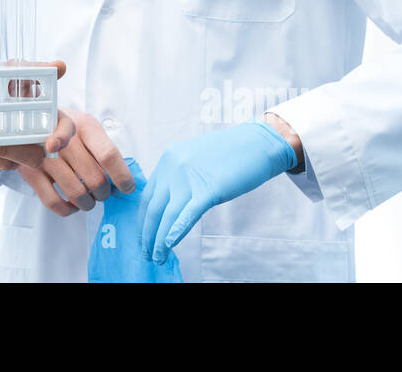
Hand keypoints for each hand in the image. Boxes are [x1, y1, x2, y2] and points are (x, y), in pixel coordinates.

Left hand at [0, 60, 71, 169]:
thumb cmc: (5, 81)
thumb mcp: (18, 71)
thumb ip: (35, 70)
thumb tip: (59, 66)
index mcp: (50, 118)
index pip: (65, 130)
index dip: (62, 138)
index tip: (52, 144)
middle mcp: (36, 141)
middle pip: (33, 157)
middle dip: (12, 150)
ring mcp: (16, 155)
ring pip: (6, 162)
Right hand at [13, 109, 134, 216]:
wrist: (29, 122)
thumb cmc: (68, 130)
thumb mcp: (88, 129)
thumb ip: (104, 150)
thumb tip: (126, 183)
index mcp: (84, 125)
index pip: (108, 154)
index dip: (121, 176)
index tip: (128, 187)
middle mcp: (65, 140)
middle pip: (95, 179)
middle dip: (104, 193)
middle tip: (102, 192)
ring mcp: (45, 156)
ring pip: (76, 193)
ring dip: (87, 203)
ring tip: (88, 198)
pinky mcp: (30, 172)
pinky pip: (53, 202)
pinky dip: (67, 209)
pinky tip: (71, 204)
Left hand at [139, 120, 298, 260]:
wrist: (258, 143)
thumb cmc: (230, 153)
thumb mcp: (195, 159)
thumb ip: (180, 177)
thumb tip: (170, 204)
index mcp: (168, 158)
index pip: (148, 195)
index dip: (143, 219)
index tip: (144, 236)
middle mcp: (173, 166)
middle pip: (153, 207)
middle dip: (147, 234)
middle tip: (146, 253)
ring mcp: (189, 177)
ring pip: (167, 214)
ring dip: (159, 239)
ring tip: (158, 257)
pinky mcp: (208, 189)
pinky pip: (187, 213)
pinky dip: (176, 231)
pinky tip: (168, 245)